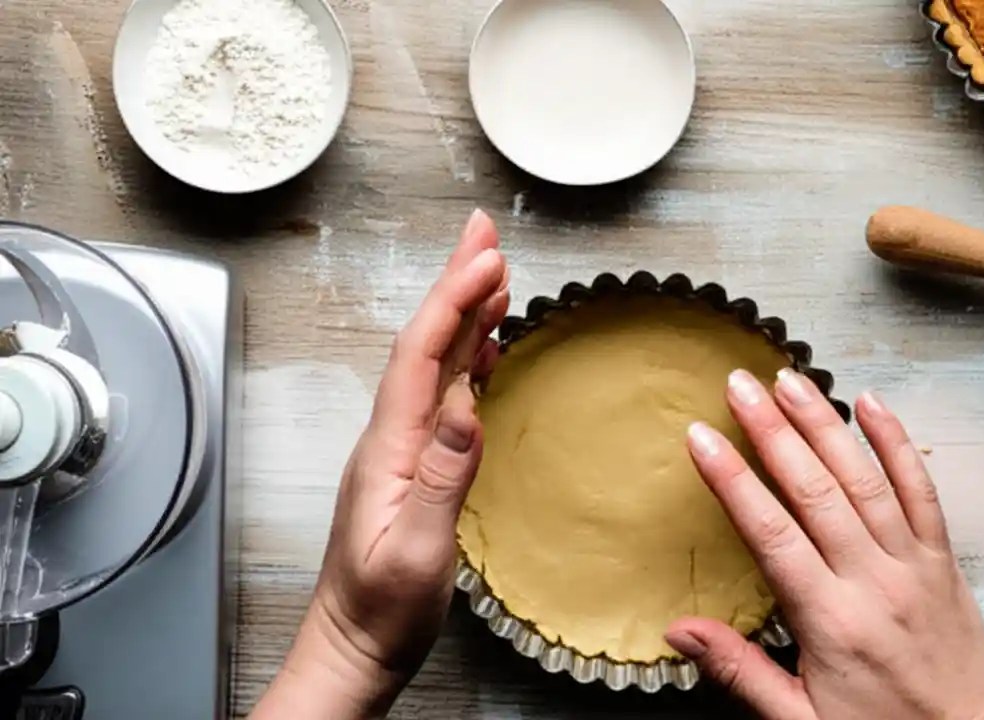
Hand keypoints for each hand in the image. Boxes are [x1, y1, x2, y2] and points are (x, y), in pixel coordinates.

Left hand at [252, 210, 509, 718]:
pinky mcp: (414, 467)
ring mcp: (400, 450)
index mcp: (389, 449)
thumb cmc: (381, 609)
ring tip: (493, 275)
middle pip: (424, 343)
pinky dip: (464, 359)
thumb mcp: (416, 550)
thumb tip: (466, 405)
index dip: (453, 300)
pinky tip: (481, 351)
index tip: (486, 258)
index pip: (420, 355)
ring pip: (433, 364)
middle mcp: (391, 438)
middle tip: (485, 235)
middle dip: (456, 284)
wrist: (354, 647)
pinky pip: (441, 395)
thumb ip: (441, 477)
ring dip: (463, 314)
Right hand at [667, 370, 983, 719]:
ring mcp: (913, 564)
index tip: (703, 438)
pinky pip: (922, 490)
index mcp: (831, 622)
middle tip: (740, 385)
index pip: (773, 535)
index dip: (734, 481)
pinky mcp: (943, 559)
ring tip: (791, 381)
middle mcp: (874, 582)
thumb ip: (740, 670)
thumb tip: (679, 630)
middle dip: (773, 431)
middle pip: (816, 491)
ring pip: (865, 479)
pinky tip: (874, 404)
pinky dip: (898, 443)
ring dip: (825, 424)